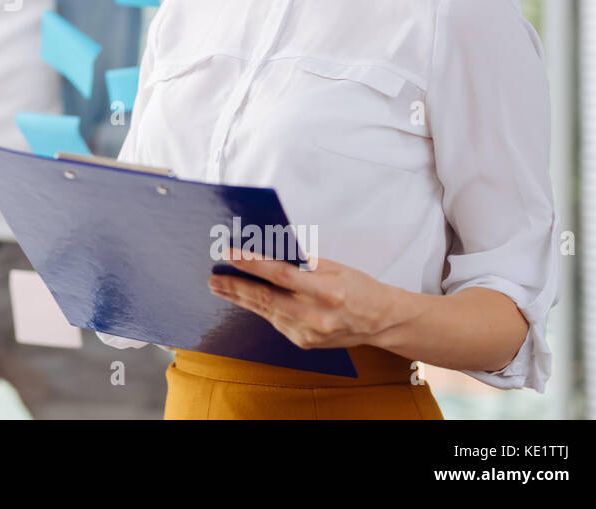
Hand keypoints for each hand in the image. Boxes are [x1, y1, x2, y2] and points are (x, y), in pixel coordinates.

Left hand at [207, 248, 393, 350]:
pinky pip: (277, 322)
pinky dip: (261, 310)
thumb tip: (266, 252)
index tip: (230, 254)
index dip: (253, 264)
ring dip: (241, 299)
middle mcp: (317, 316)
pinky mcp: (305, 342)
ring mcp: (310, 333)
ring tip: (220, 287)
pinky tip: (245, 300)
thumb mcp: (335, 266)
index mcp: (328, 291)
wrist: (382, 321)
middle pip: (267, 299)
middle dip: (236, 287)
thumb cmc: (358, 287)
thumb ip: (302, 263)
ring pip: (267, 313)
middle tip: (213, 278)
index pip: (281, 275)